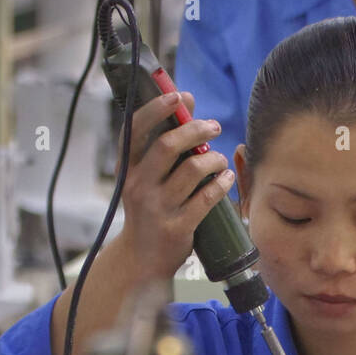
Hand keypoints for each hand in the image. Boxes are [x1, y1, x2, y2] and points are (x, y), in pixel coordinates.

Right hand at [117, 91, 232, 283]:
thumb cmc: (148, 209)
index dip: (157, 108)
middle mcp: (139, 186)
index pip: (136, 129)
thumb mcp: (146, 177)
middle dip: (196, 130)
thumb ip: (164, 142)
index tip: (178, 96)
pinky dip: (222, 183)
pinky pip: (206, 198)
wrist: (140, 258)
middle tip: (213, 127)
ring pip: (192, 169)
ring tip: (219, 159)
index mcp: (128, 168)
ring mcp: (158, 208)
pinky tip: (227, 177)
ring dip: (213, 158)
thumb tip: (186, 101)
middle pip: (169, 145)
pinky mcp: (178, 227)